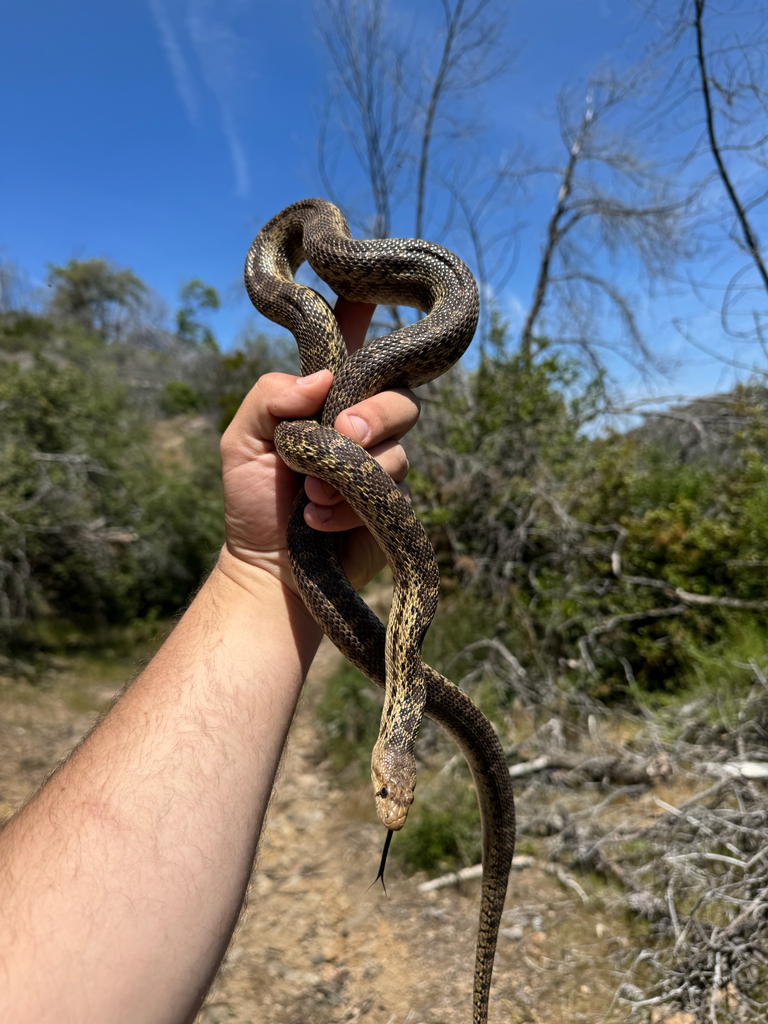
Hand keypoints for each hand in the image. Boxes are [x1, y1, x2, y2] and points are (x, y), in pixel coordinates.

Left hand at [219, 298, 420, 592]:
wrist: (270, 568)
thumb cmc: (254, 499)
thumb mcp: (241, 440)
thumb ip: (270, 398)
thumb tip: (323, 378)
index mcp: (326, 397)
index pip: (352, 342)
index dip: (363, 309)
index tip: (367, 283)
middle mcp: (360, 423)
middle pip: (398, 393)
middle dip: (374, 413)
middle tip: (342, 434)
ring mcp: (380, 462)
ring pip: (400, 443)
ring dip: (353, 469)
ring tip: (310, 493)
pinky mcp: (393, 501)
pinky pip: (392, 488)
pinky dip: (349, 505)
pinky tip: (317, 519)